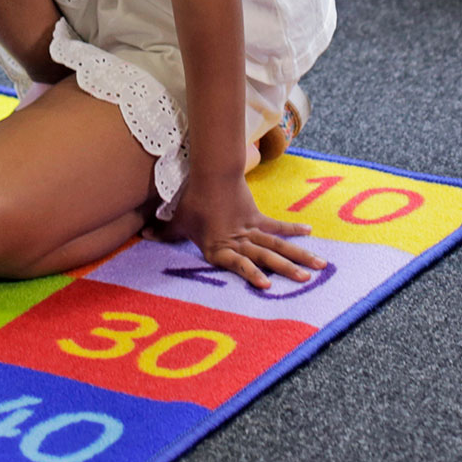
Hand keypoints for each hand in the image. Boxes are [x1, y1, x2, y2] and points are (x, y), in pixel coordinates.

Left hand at [149, 170, 325, 290]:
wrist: (208, 175)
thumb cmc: (190, 202)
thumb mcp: (176, 220)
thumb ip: (163, 232)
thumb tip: (142, 234)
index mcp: (218, 247)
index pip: (236, 263)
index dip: (251, 273)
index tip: (267, 286)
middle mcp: (238, 241)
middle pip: (264, 255)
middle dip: (285, 268)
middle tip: (304, 279)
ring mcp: (250, 230)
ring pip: (276, 244)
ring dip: (297, 255)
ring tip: (318, 266)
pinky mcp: (257, 218)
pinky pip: (277, 226)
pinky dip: (293, 229)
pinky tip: (310, 233)